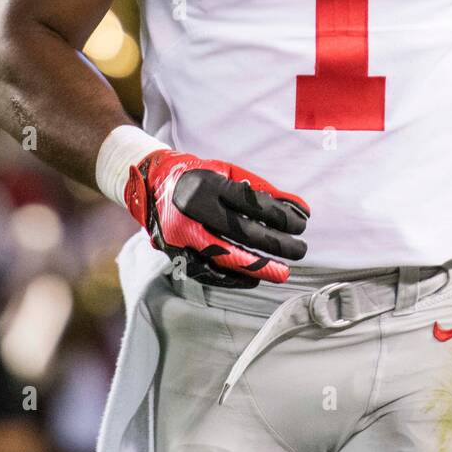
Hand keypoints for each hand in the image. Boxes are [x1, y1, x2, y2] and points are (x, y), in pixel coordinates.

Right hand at [125, 150, 308, 287]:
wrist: (149, 185)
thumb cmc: (196, 175)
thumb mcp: (227, 172)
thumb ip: (261, 189)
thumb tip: (298, 207)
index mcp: (206, 185)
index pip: (250, 204)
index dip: (279, 215)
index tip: (302, 223)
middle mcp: (192, 212)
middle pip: (242, 232)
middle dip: (275, 244)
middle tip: (300, 250)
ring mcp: (182, 235)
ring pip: (225, 257)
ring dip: (257, 267)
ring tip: (282, 273)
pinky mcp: (175, 253)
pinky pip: (208, 271)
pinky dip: (232, 277)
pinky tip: (253, 279)